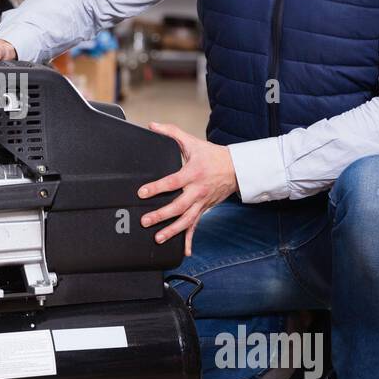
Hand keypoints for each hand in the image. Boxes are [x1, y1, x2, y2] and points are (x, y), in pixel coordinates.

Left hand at [137, 121, 238, 255]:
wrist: (235, 168)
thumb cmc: (211, 155)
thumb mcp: (192, 142)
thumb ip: (171, 133)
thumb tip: (152, 126)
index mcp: (193, 173)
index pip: (172, 182)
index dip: (157, 188)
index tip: (142, 193)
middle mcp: (197, 191)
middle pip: (178, 206)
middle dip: (162, 215)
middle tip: (146, 221)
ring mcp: (202, 203)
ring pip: (187, 220)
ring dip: (173, 231)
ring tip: (158, 238)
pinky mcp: (204, 210)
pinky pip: (196, 227)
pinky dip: (190, 240)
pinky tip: (184, 252)